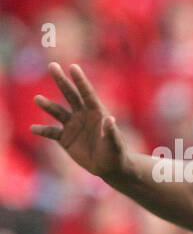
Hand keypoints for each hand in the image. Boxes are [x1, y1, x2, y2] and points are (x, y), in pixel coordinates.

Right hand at [31, 63, 128, 178]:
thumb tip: (110, 119)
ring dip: (48, 106)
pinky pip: (51, 132)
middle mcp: (83, 115)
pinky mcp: (65, 138)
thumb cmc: (116, 154)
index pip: (87, 93)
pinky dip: (43, 130)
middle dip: (62, 81)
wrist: (109, 167)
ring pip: (58, 112)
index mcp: (97, 113)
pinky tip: (34, 129)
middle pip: (70, 95)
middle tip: (52, 66)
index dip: (80, 80)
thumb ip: (112, 132)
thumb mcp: (115, 144)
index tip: (73, 66)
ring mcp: (73, 125)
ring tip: (38, 99)